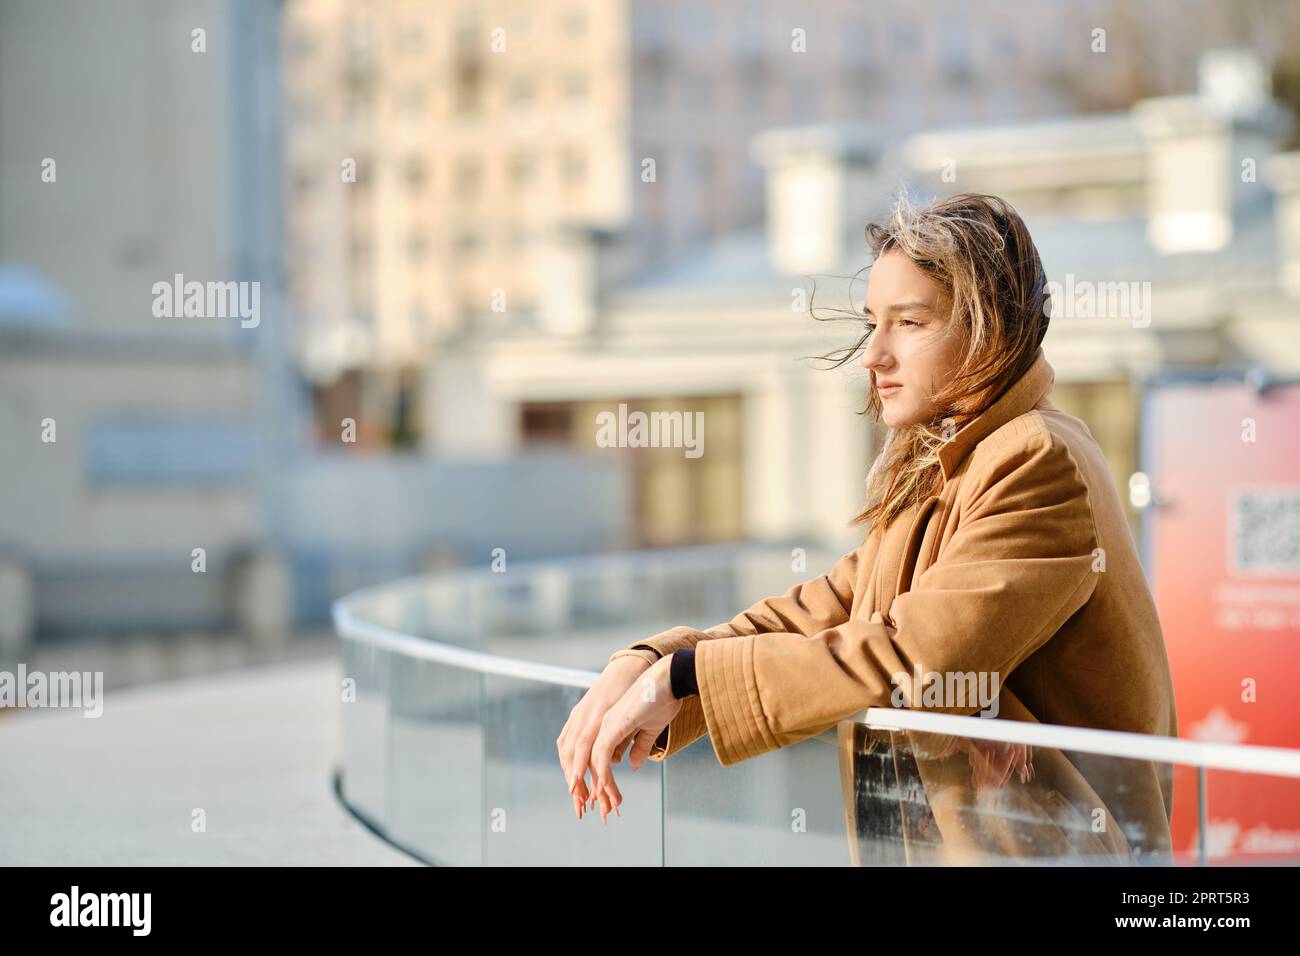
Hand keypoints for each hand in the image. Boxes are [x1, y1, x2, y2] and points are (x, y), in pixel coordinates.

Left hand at [557, 655, 655, 822]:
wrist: (669, 677)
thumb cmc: (661, 699)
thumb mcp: (649, 729)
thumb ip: (638, 747)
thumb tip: (632, 765)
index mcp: (602, 723)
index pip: (584, 754)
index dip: (584, 777)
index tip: (589, 799)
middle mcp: (597, 723)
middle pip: (579, 759)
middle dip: (581, 787)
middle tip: (584, 809)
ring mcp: (604, 722)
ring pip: (587, 759)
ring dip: (590, 784)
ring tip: (593, 804)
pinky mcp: (613, 724)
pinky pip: (600, 753)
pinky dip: (599, 773)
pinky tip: (601, 788)